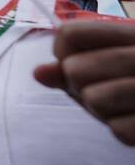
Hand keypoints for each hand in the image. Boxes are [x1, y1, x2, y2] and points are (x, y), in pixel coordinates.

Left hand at [33, 20, 134, 145]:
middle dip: (80, 88)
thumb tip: (39, 72)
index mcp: (134, 34)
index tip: (77, 65)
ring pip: (94, 99)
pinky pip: (120, 130)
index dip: (63, 56)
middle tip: (106, 91)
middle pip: (75, 68)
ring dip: (102, 111)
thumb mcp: (118, 66)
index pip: (70, 34)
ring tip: (124, 107)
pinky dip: (127, 131)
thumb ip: (79, 65)